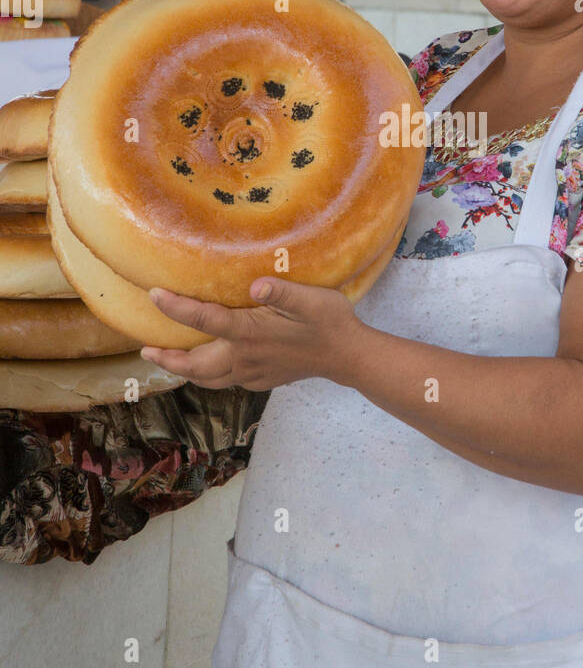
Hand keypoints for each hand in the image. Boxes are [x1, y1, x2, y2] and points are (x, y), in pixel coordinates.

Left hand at [139, 277, 361, 391]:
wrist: (350, 357)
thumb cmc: (331, 322)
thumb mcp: (312, 299)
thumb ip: (282, 292)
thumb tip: (256, 285)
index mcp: (251, 333)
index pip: (204, 320)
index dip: (176, 308)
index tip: (154, 294)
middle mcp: (246, 357)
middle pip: (195, 364)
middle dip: (168, 359)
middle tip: (146, 352)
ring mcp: (254, 372)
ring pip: (209, 379)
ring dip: (185, 371)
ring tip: (167, 362)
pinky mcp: (263, 380)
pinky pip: (227, 382)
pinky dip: (209, 376)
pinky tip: (209, 367)